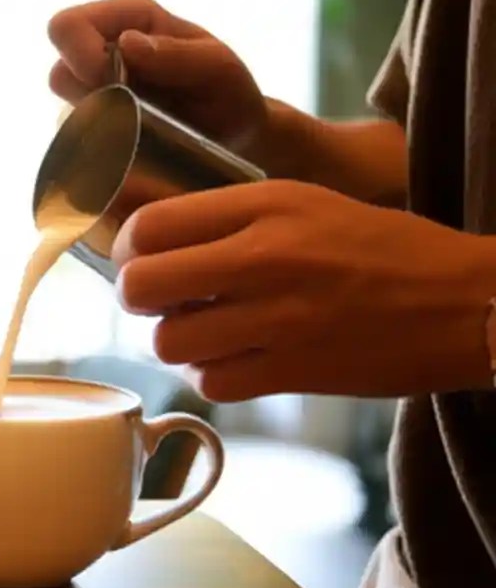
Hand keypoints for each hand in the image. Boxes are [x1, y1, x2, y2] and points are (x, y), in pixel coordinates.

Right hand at [47, 0, 265, 149]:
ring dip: (99, 127)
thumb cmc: (228, 93)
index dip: (79, 55)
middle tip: (133, 112)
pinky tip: (136, 148)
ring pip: (66, 112)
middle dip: (89, 99)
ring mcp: (96, 94)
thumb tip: (126, 43)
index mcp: (128, 19)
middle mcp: (103, 53)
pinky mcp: (97, 130)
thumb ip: (177, 55)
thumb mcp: (218, 69)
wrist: (233, 138)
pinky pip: (77, 143)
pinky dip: (101, 150)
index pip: (68, 27)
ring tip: (143, 131)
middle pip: (59, 73)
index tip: (111, 84)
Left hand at [112, 181, 495, 400]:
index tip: (137, 258)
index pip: (149, 225)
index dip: (126, 248)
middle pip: (140, 285)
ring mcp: (277, 318)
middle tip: (159, 300)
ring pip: (168, 341)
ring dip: (177, 342)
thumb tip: (143, 232)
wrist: (466, 302)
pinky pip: (210, 383)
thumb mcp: (304, 204)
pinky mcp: (294, 371)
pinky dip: (214, 377)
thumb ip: (227, 215)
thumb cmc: (381, 249)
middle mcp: (263, 257)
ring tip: (205, 332)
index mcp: (264, 205)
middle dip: (137, 297)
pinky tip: (236, 361)